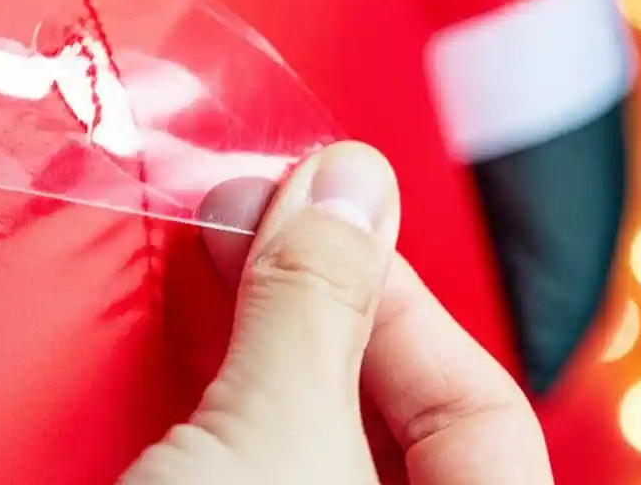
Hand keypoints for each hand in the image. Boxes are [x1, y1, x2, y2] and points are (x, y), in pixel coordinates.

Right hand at [122, 142, 553, 483]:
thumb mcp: (273, 438)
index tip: (315, 219)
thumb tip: (345, 183)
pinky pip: (236, 457)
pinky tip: (160, 353)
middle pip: (384, 409)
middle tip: (244, 231)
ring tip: (199, 273)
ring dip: (246, 349)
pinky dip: (202, 401)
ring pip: (299, 430)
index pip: (481, 406)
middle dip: (310, 308)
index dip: (402, 298)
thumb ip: (315, 307)